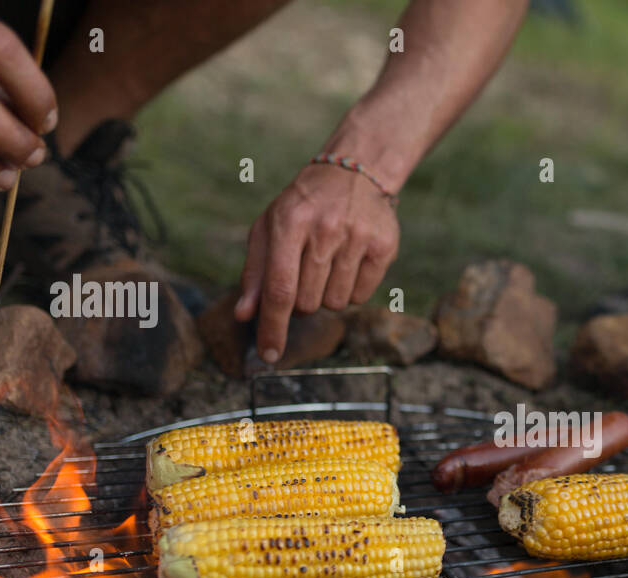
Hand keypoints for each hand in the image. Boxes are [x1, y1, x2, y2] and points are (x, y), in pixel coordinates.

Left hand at [235, 162, 399, 362]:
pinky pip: (361, 297)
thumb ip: (254, 272)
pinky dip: (350, 291)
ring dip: (325, 296)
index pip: (279, 288)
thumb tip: (244, 315)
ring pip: (334, 303)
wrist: (354, 172)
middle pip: (306, 302)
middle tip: (304, 273)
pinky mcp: (383, 247)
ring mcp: (357, 237)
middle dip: (300, 302)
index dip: (272, 327)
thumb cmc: (303, 207)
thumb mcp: (269, 228)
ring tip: (328, 264)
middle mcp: (325, 229)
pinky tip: (348, 264)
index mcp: (289, 222)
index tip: (269, 354)